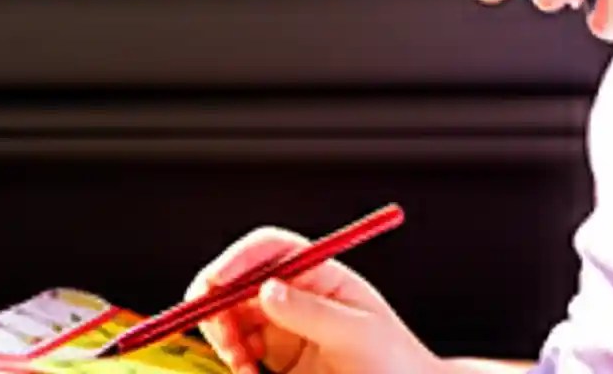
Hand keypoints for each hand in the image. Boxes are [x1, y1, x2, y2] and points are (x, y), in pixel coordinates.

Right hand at [186, 226, 441, 373]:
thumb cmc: (396, 366)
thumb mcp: (358, 336)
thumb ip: (311, 312)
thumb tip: (266, 289)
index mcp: (320, 275)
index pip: (269, 250)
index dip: (238, 259)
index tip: (217, 281)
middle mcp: (297, 296)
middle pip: (238, 281)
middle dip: (219, 303)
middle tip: (221, 334)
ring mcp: (283, 328)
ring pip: (230, 317)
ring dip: (222, 336)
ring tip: (243, 364)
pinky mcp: (276, 359)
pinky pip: (237, 351)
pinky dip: (232, 361)